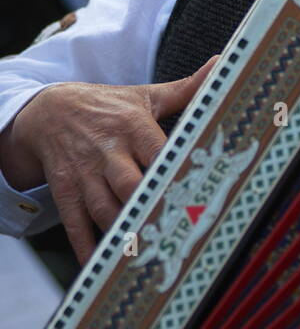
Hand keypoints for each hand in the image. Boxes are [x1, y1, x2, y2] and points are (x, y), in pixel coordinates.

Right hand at [0, 58, 218, 263]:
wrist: (48, 111)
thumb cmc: (107, 106)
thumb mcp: (144, 95)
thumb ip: (186, 88)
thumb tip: (223, 63)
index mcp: (132, 125)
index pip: (157, 151)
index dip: (175, 172)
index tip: (199, 193)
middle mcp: (108, 151)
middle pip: (130, 184)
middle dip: (151, 207)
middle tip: (177, 233)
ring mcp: (84, 174)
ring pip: (104, 208)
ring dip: (124, 232)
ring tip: (148, 254)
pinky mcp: (66, 191)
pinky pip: (75, 223)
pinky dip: (87, 247)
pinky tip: (102, 265)